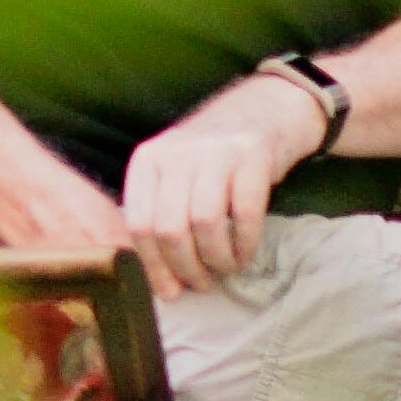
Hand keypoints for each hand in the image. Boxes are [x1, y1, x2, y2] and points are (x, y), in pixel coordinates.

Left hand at [116, 62, 332, 296]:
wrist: (263, 109)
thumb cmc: (211, 155)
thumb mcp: (173, 171)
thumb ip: (159, 212)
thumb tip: (158, 278)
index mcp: (147, 160)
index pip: (137, 224)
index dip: (153, 265)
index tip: (169, 291)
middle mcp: (175, 154)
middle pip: (170, 229)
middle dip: (185, 268)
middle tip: (200, 283)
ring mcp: (214, 153)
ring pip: (205, 225)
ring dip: (217, 259)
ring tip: (225, 267)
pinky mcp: (252, 157)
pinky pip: (244, 214)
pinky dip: (245, 244)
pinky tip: (245, 253)